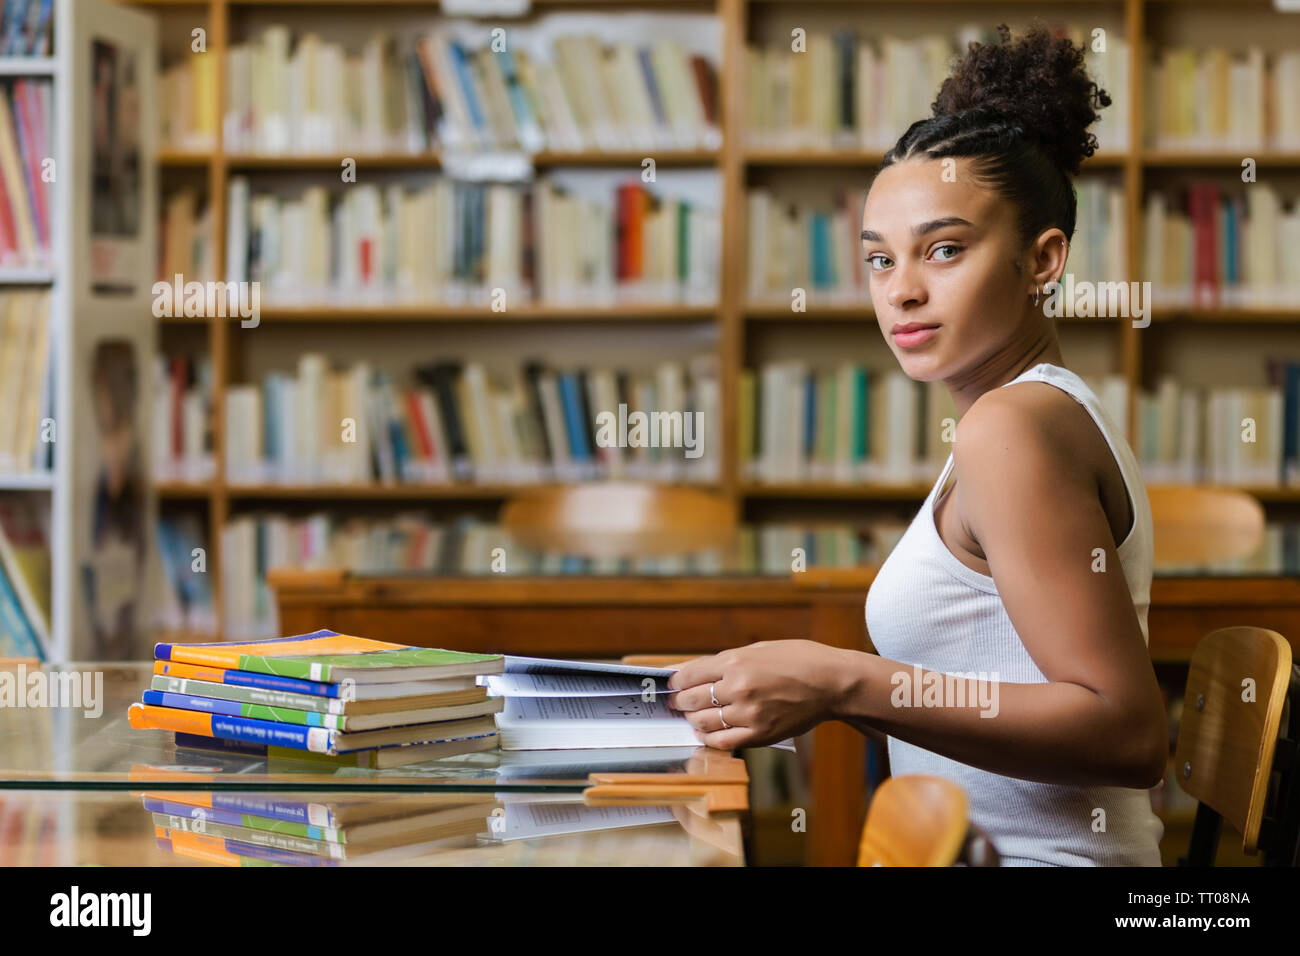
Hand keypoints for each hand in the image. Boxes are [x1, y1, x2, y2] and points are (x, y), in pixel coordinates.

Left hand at [665, 640, 849, 749]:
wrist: (832, 682)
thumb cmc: (798, 660)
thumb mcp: (758, 649)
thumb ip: (726, 661)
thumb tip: (695, 670)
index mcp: (736, 661)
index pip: (689, 674)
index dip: (675, 681)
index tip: (672, 684)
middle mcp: (738, 688)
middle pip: (691, 700)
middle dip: (679, 701)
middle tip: (677, 702)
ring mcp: (748, 714)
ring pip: (703, 723)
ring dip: (693, 720)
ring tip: (693, 717)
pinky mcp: (760, 734)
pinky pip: (723, 742)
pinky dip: (710, 738)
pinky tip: (708, 733)